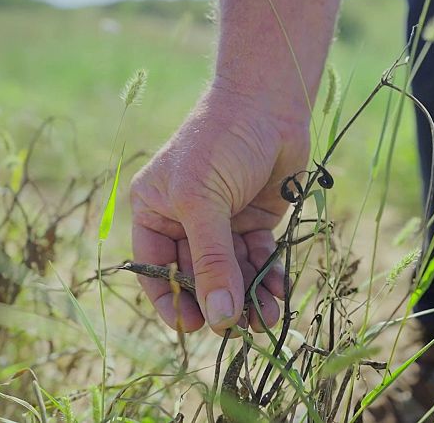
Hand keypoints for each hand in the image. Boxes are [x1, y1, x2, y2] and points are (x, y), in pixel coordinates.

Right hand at [130, 85, 308, 334]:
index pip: (157, 269)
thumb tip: (217, 316)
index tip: (195, 327)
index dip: (172, 301)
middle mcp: (186, 221)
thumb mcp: (204, 201)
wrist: (269, 104)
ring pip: (232, 272)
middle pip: (198, 276)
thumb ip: (210, 260)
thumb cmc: (221, 143)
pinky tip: (277, 294)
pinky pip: (258, 259)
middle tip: (238, 330)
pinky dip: (267, 278)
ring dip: (247, 297)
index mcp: (156, 211)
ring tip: (266, 319)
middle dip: (218, 303)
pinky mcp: (254, 222)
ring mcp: (222, 223)